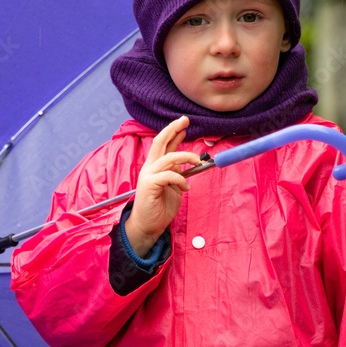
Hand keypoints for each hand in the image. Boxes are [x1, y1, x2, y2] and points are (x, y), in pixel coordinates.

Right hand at [125, 116, 201, 257]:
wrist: (148, 225)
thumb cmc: (160, 207)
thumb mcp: (174, 186)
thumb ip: (178, 173)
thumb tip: (189, 162)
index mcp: (155, 166)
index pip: (164, 144)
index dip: (173, 132)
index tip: (184, 124)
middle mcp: (150, 167)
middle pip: (159, 142)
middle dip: (173, 129)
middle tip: (185, 120)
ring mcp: (148, 175)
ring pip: (168, 157)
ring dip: (186, 157)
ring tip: (197, 161)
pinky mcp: (149, 184)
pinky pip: (169, 175)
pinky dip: (181, 179)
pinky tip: (186, 187)